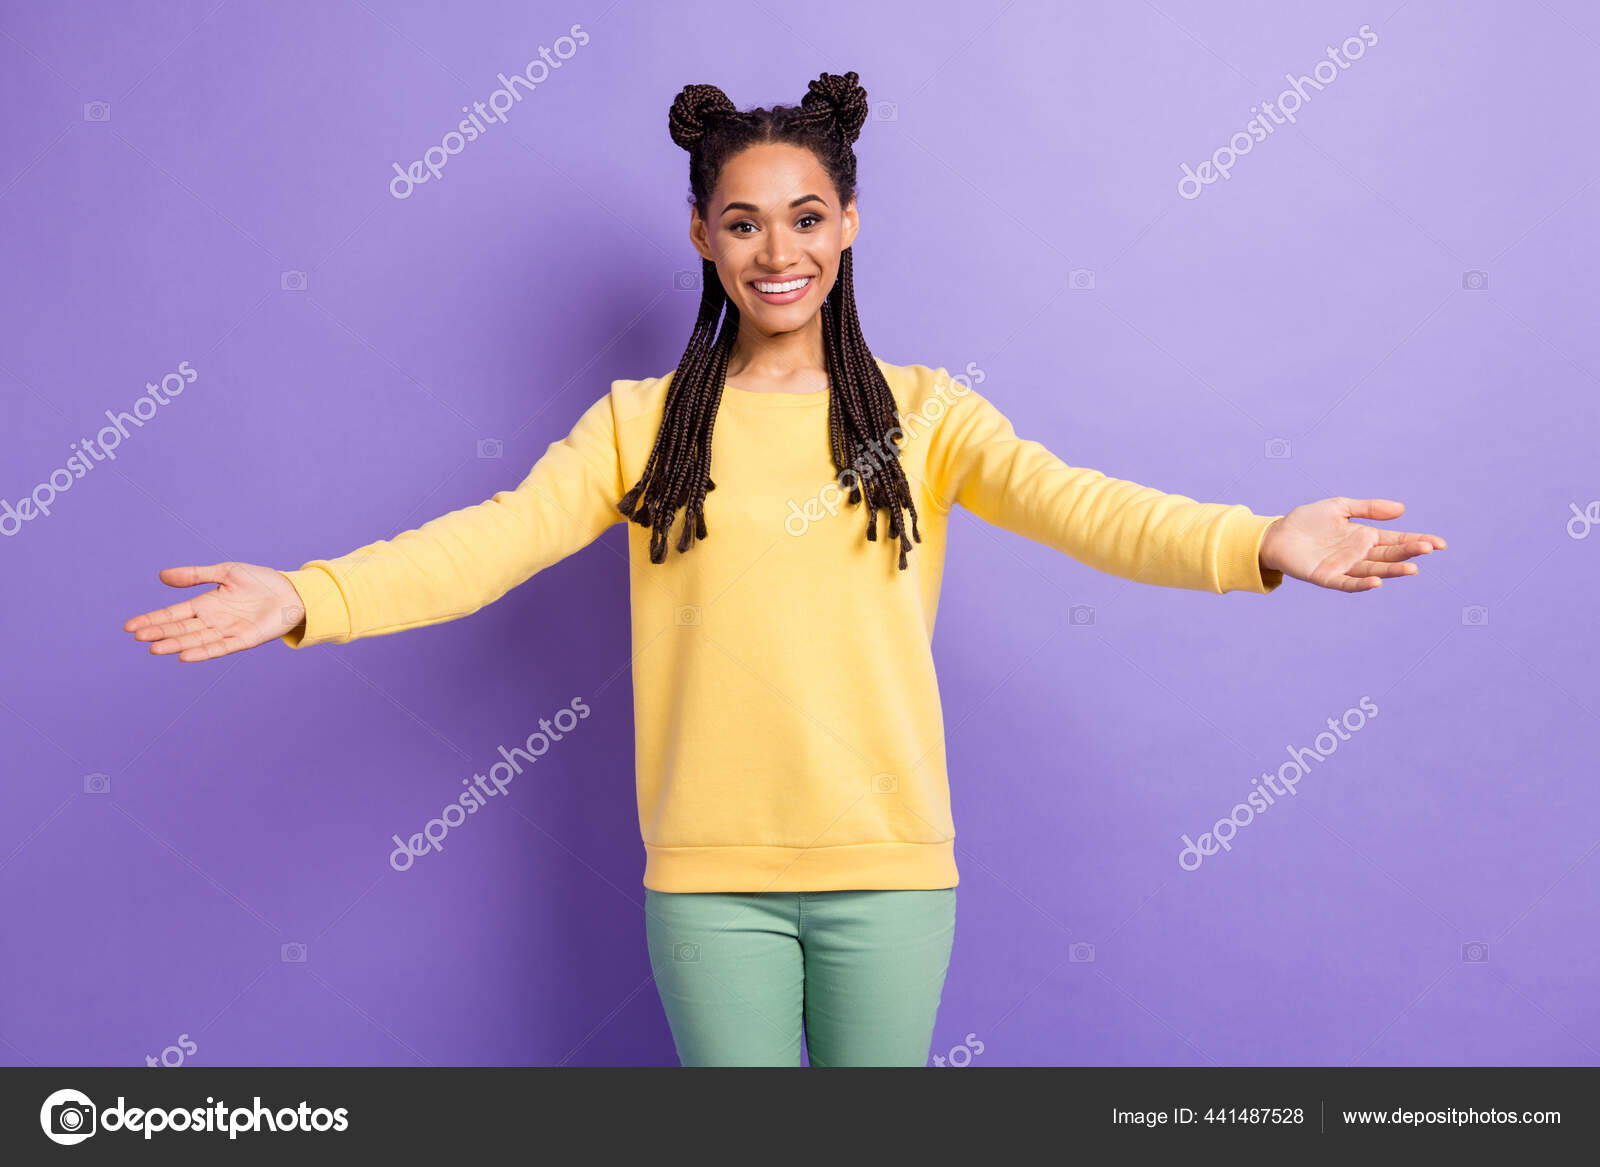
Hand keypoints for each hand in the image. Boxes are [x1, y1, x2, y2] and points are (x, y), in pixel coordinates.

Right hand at [124, 562, 306, 660]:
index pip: (172, 614)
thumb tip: (161, 576)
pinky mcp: (243, 640)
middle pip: (180, 628)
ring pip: (195, 640)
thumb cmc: (259, 581)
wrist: (291, 591)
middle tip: (138, 637)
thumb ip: (194, 575)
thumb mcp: (225, 572)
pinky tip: (184, 656)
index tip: (129, 627)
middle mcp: (212, 620)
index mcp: (205, 604)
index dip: (152, 620)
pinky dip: (202, 652)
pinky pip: (219, 648)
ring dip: (176, 644)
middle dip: (159, 633)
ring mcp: (226, 631)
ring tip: (155, 648)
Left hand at [1259, 498, 1445, 592]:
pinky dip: (1362, 585)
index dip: (1417, 542)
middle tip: (1429, 548)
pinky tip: (1377, 583)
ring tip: (1412, 568)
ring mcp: (1344, 567)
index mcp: (1364, 538)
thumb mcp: (1340, 507)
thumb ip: (1369, 508)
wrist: (1276, 534)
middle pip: (1389, 556)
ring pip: (1374, 571)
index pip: (1396, 541)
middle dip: (1409, 553)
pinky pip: (1347, 583)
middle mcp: (1358, 554)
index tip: (1439, 543)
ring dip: (1392, 571)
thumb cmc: (1307, 521)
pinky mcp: (1326, 576)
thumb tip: (1402, 510)